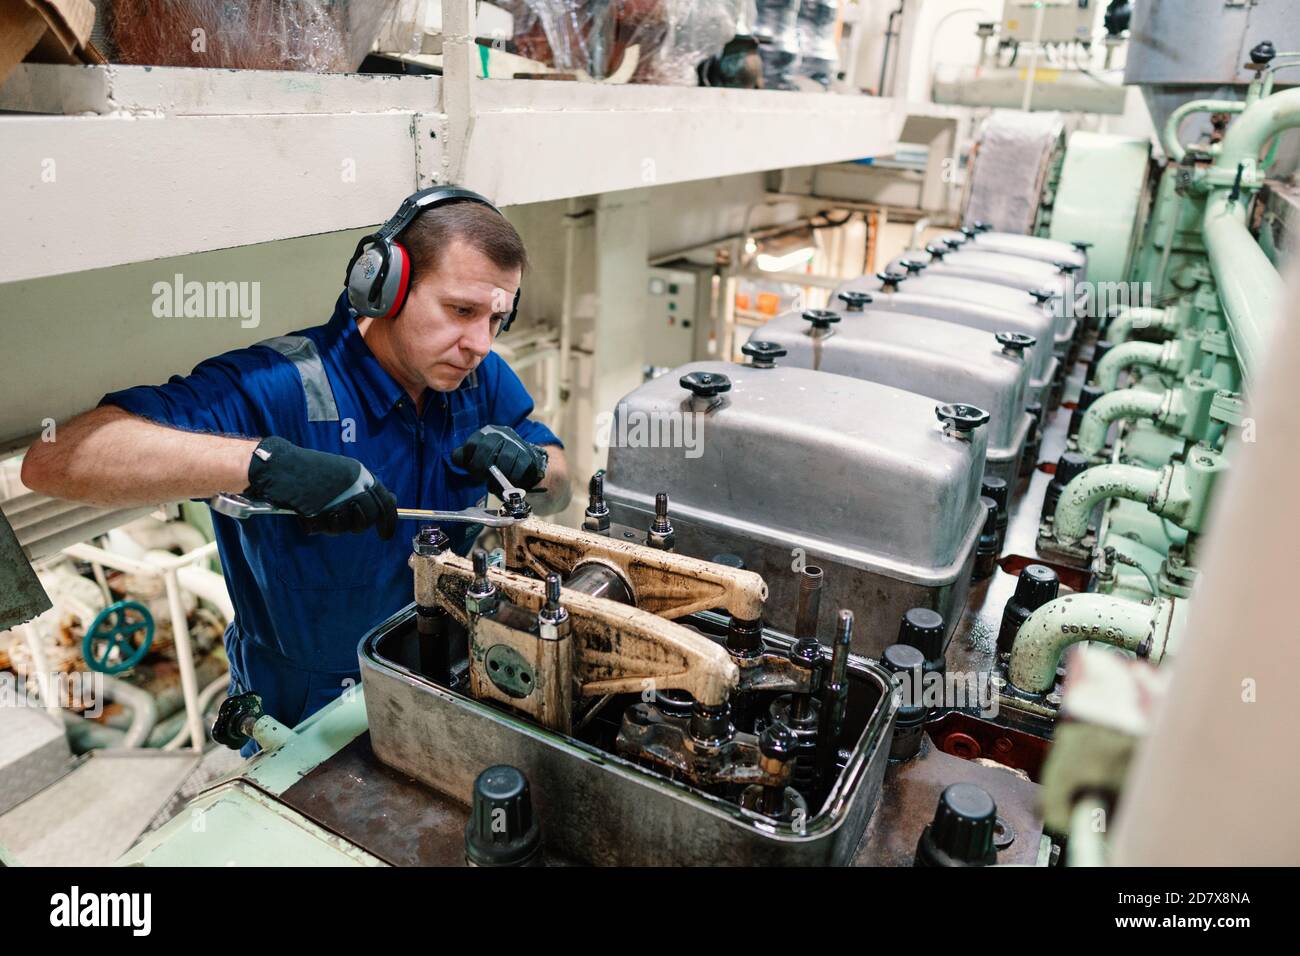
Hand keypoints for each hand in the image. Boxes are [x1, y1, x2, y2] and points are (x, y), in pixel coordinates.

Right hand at [245, 437, 396, 538]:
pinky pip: (320, 528)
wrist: (280, 465)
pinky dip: (312, 524)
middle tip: (339, 519)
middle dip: (356, 525)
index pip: (385, 501)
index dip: (388, 521)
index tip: (385, 534)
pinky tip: (306, 511)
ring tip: (319, 510)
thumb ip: (360, 488)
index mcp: (361, 474)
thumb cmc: (307, 469)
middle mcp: (353, 486)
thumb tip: (384, 504)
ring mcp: (337, 499)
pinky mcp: (319, 511)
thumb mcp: (341, 471)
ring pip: (344, 527)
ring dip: (331, 525)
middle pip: (366, 519)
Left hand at [451, 425, 547, 494]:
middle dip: (481, 466)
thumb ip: (463, 457)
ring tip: (492, 485)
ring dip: (497, 475)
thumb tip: (457, 457)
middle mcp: (501, 435)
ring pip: (506, 457)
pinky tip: (507, 485)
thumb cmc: (495, 460)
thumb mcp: (476, 457)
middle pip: (488, 446)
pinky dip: (512, 478)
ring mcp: (516, 444)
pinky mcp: (527, 456)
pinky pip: (520, 467)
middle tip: (480, 478)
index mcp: (486, 433)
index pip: (472, 443)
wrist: (523, 463)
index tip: (470, 469)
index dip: (468, 458)